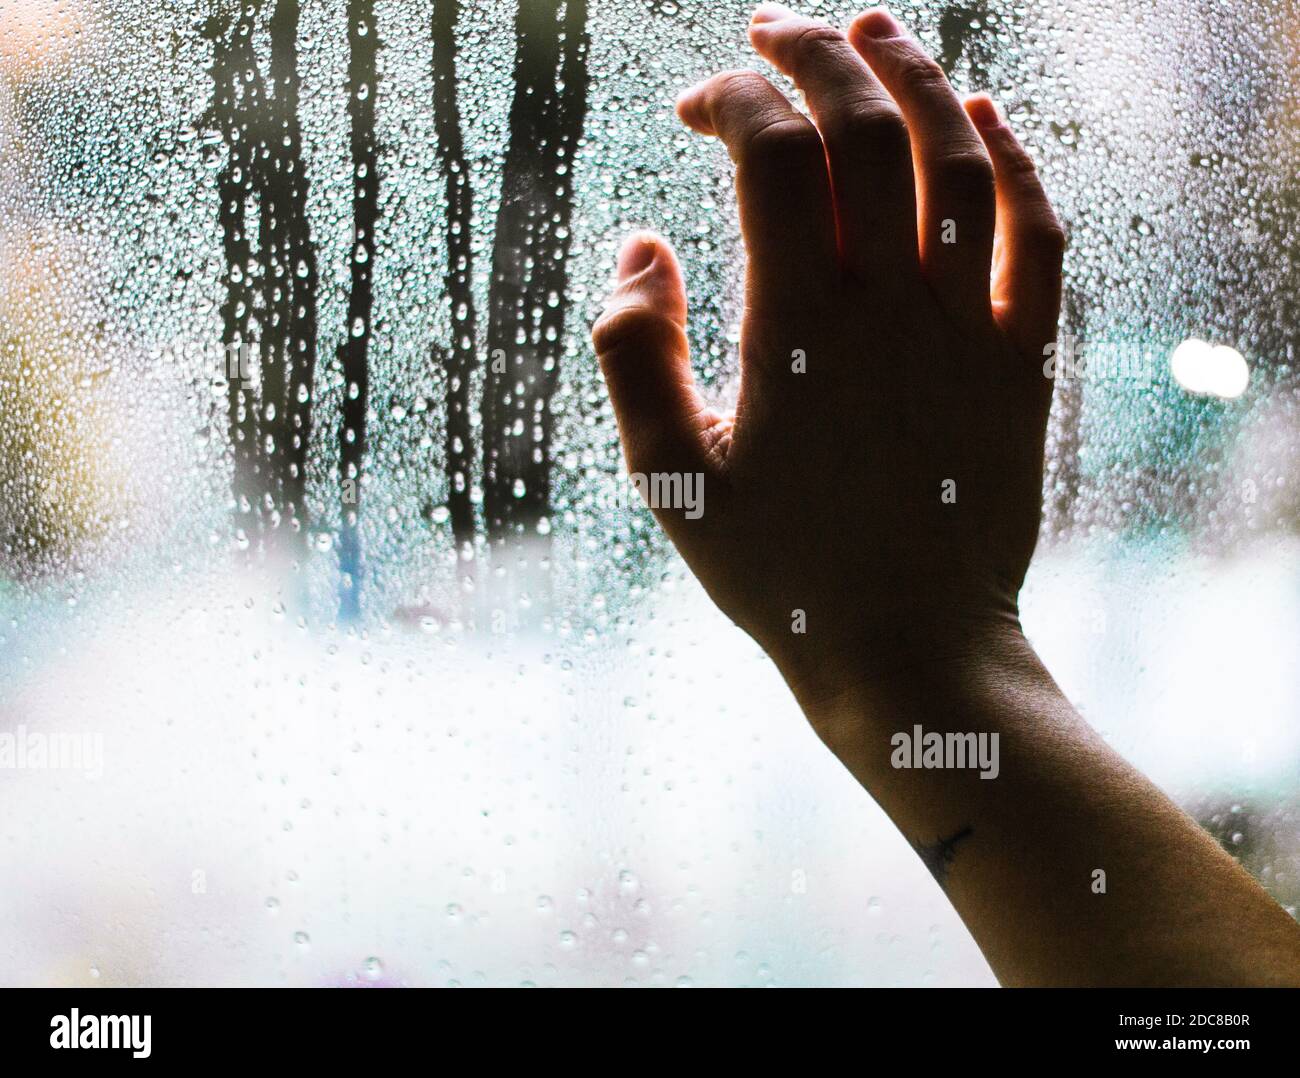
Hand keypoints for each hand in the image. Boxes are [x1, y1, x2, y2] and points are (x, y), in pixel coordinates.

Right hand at [593, 4, 1065, 709]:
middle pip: (866, 128)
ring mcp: (966, 330)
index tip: (691, 106)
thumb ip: (635, 354)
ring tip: (869, 27)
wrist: (907, 653)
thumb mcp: (671, 479)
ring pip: (957, 158)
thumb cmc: (779, 576)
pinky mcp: (1017, 363)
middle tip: (770, 32)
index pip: (773, 153)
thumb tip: (639, 245)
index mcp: (798, 328)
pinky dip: (1015, 160)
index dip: (729, 100)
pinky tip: (983, 117)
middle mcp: (891, 308)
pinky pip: (1033, 236)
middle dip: (814, 56)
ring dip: (913, 75)